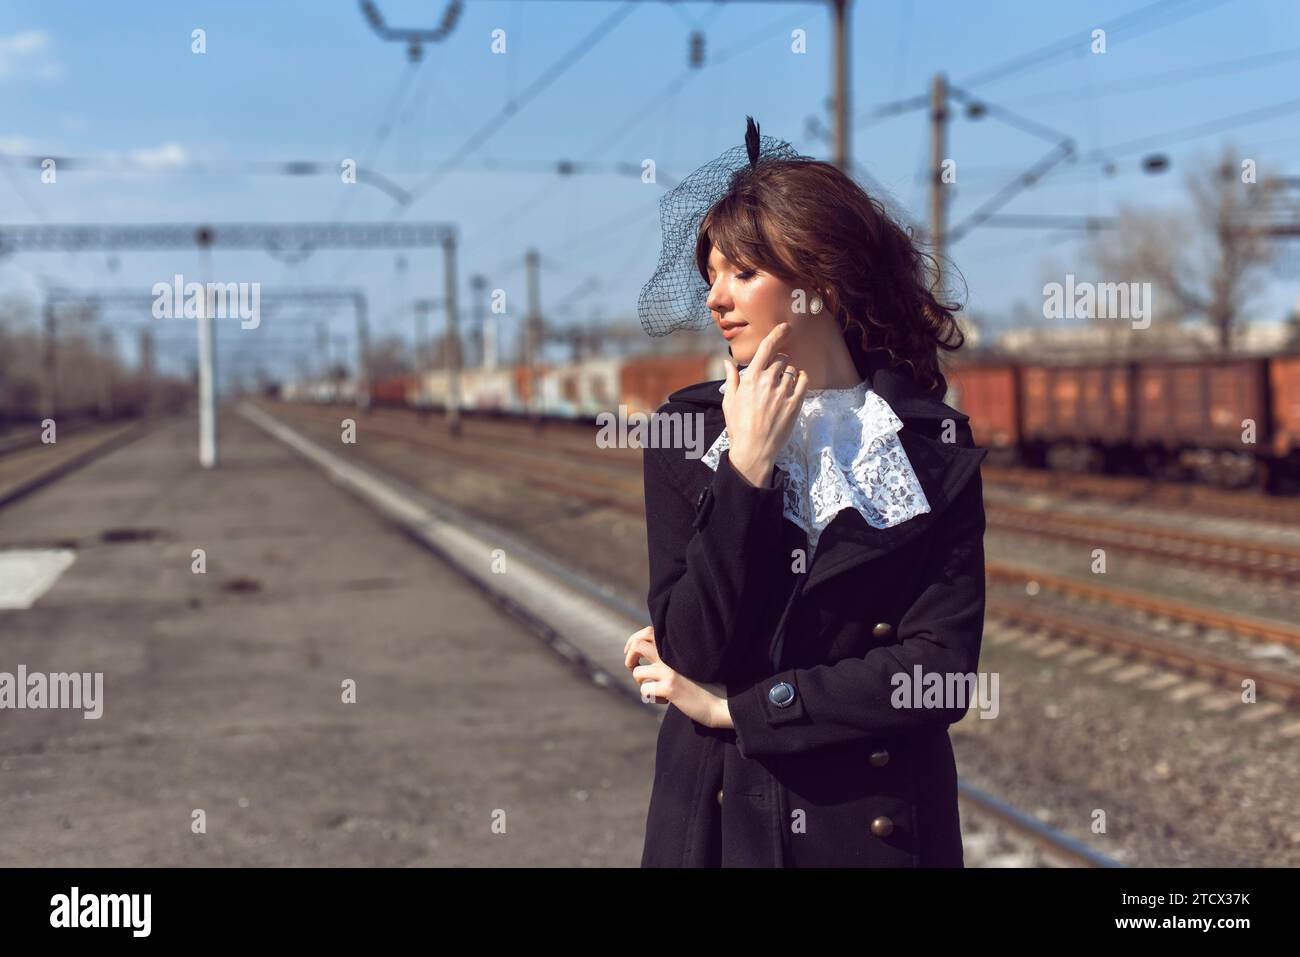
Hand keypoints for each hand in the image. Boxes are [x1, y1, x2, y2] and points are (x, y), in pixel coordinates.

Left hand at [624, 625, 729, 726]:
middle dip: (629, 657)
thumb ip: (670, 656)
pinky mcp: (670, 688)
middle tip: (633, 667)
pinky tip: (667, 700)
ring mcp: (670, 671)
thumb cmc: (704, 683)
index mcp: (676, 647)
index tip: (629, 651)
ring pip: (638, 672)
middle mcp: (671, 655)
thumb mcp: (687, 663)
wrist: (721, 701)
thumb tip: (644, 651)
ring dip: (642, 683)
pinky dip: (652, 697)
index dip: (634, 640)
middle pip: (638, 645)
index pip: (647, 632)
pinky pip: (645, 690)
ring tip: (657, 689)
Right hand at [722, 323, 808, 486]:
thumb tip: (727, 362)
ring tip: (782, 385)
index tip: (785, 327)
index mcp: (751, 378)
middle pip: (781, 359)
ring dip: (789, 373)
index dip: (777, 334)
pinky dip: (802, 379)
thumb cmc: (738, 426)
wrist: (754, 450)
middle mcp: (768, 381)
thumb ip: (732, 378)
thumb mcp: (729, 401)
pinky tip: (796, 384)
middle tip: (777, 372)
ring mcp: (783, 392)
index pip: (766, 348)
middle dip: (780, 361)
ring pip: (793, 370)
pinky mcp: (795, 404)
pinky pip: (804, 382)